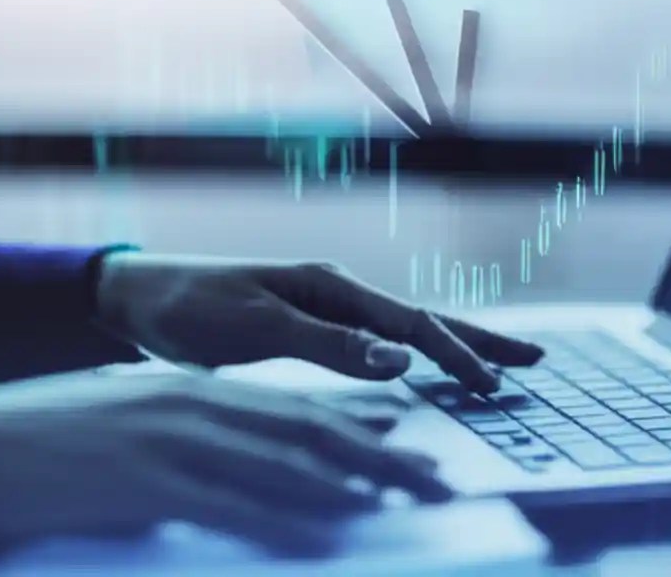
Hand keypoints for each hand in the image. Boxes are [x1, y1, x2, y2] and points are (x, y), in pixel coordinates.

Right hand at [0, 371, 449, 553]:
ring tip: (406, 501)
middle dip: (381, 456)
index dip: (360, 425)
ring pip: (287, 460)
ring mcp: (175, 441)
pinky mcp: (149, 480)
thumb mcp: (136, 427)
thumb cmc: (52, 444)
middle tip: (434, 479)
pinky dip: (287, 516)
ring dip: (355, 483)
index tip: (409, 444)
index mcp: (197, 392)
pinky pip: (234, 502)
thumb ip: (200, 443)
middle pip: (310, 429)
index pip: (296, 406)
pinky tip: (328, 532)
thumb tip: (256, 478)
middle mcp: (198, 406)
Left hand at [95, 254, 542, 393]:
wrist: (138, 298)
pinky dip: (413, 357)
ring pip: (403, 331)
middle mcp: (336, 293)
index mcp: (331, 285)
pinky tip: (423, 368)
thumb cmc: (190, 306)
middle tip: (533, 360)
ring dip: (452, 348)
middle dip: (478, 340)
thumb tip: (402, 358)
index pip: (411, 324)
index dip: (456, 355)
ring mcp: (324, 309)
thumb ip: (329, 343)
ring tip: (495, 365)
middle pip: (423, 318)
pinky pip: (376, 344)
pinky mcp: (308, 329)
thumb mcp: (255, 325)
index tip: (494, 386)